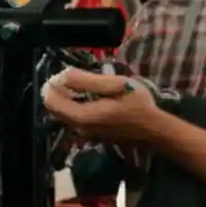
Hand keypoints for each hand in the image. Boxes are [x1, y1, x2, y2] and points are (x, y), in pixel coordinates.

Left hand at [41, 68, 162, 145]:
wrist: (153, 130)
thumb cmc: (137, 105)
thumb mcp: (115, 85)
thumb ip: (86, 81)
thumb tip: (63, 75)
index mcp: (82, 116)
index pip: (51, 101)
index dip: (53, 84)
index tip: (65, 72)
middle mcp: (79, 128)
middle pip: (54, 108)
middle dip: (57, 90)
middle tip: (72, 75)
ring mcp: (85, 133)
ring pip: (63, 113)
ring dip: (66, 96)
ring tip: (81, 82)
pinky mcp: (92, 134)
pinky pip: (74, 117)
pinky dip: (74, 104)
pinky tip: (89, 95)